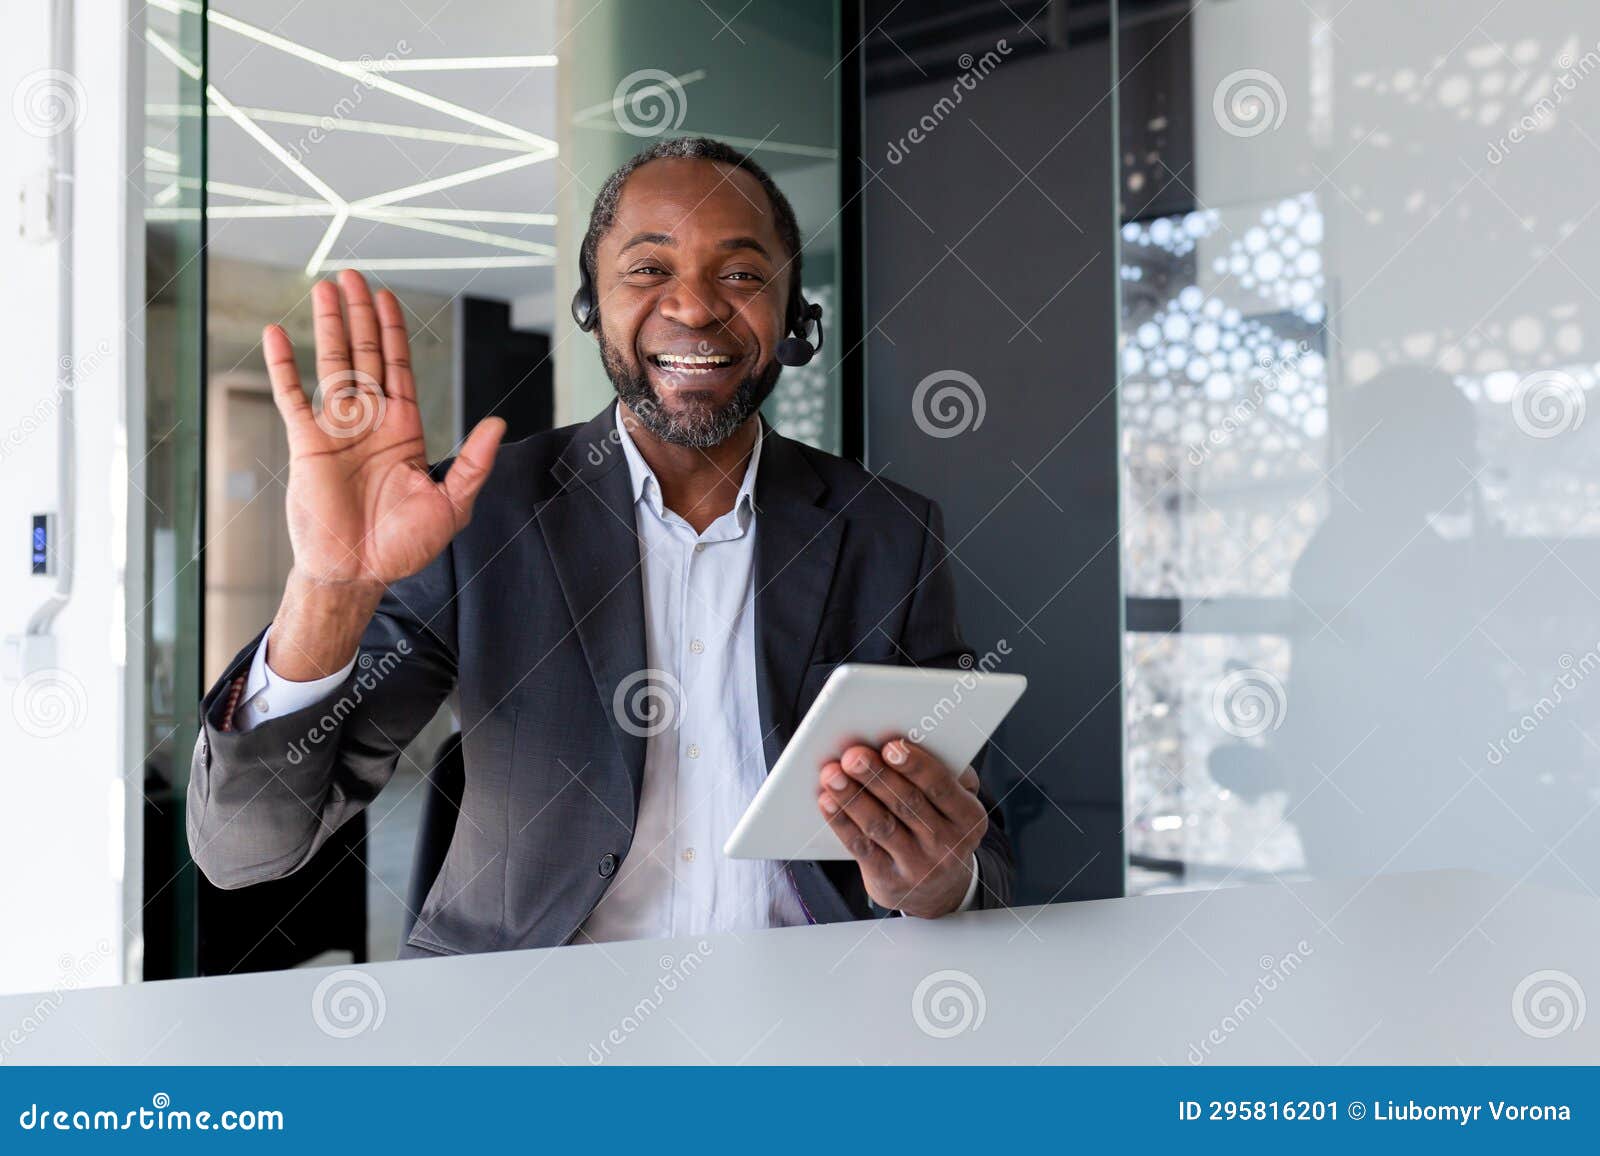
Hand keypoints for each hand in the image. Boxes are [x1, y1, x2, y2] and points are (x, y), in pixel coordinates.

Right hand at [265, 269, 505, 590]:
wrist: (359, 572)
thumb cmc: (403, 546)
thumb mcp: (451, 504)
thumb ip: (474, 463)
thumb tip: (498, 423)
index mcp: (404, 429)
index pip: (398, 366)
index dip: (393, 330)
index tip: (386, 297)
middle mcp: (369, 421)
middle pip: (365, 354)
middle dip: (360, 314)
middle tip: (353, 276)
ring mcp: (336, 429)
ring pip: (332, 364)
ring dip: (328, 327)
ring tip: (324, 289)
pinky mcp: (306, 443)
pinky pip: (291, 396)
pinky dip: (282, 365)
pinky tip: (276, 335)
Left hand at [817, 739, 985, 917]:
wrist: (940, 889)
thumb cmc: (941, 826)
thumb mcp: (955, 804)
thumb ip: (943, 774)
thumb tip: (907, 742)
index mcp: (969, 817)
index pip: (941, 787)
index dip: (916, 766)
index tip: (891, 746)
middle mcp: (948, 844)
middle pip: (907, 804)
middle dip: (876, 777)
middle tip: (853, 755)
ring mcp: (919, 866)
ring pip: (881, 826)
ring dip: (853, 797)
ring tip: (832, 774)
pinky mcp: (890, 880)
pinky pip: (861, 847)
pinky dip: (842, 822)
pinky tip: (827, 801)